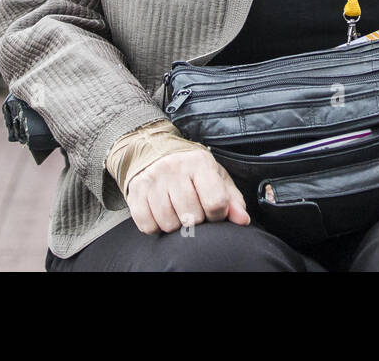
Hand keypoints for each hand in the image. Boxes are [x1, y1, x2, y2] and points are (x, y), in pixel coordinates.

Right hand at [124, 146, 251, 234]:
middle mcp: (174, 168)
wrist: (156, 152)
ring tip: (178, 212)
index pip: (216, 202)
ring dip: (176, 226)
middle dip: (196, 221)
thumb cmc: (192, 170)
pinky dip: (156, 227)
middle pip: (191, 217)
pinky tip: (162, 215)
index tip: (214, 212)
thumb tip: (243, 220)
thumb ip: (233, 201)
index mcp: (200, 163)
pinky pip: (148, 226)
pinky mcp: (135, 192)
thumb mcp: (216, 178)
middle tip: (194, 212)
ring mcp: (153, 180)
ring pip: (169, 224)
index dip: (218, 215)